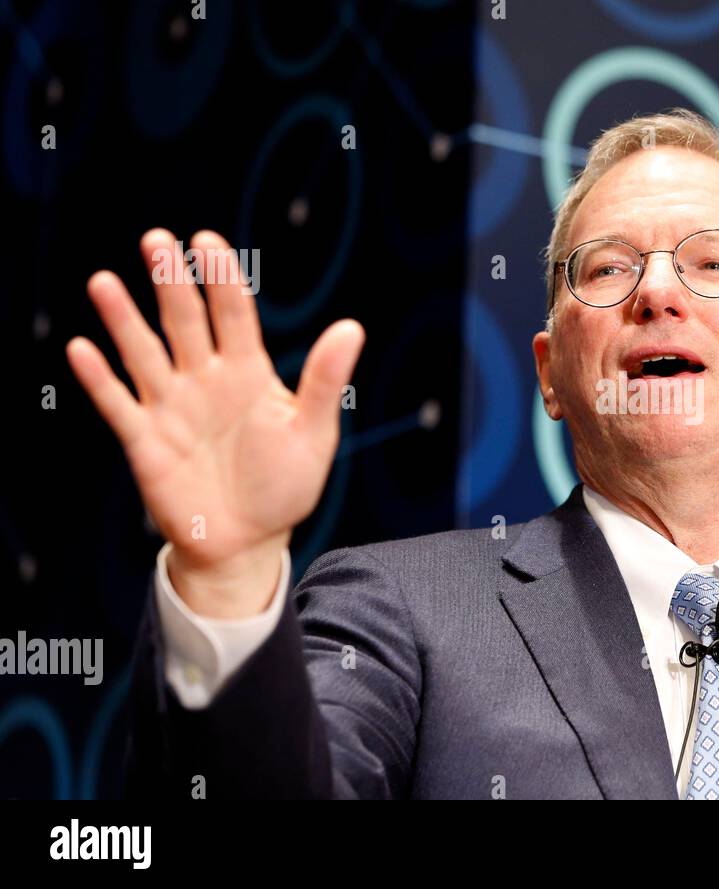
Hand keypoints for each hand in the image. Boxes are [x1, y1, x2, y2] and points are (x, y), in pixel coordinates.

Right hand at [66, 229, 364, 617]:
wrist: (249, 543)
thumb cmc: (286, 485)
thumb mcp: (314, 433)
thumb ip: (325, 380)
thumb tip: (352, 326)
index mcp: (249, 372)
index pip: (233, 313)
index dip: (221, 277)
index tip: (208, 241)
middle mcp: (205, 380)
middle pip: (184, 320)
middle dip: (171, 282)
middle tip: (157, 239)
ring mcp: (172, 407)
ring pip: (143, 352)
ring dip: (124, 319)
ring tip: (104, 282)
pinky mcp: (145, 440)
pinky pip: (117, 403)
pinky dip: (99, 378)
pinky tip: (82, 348)